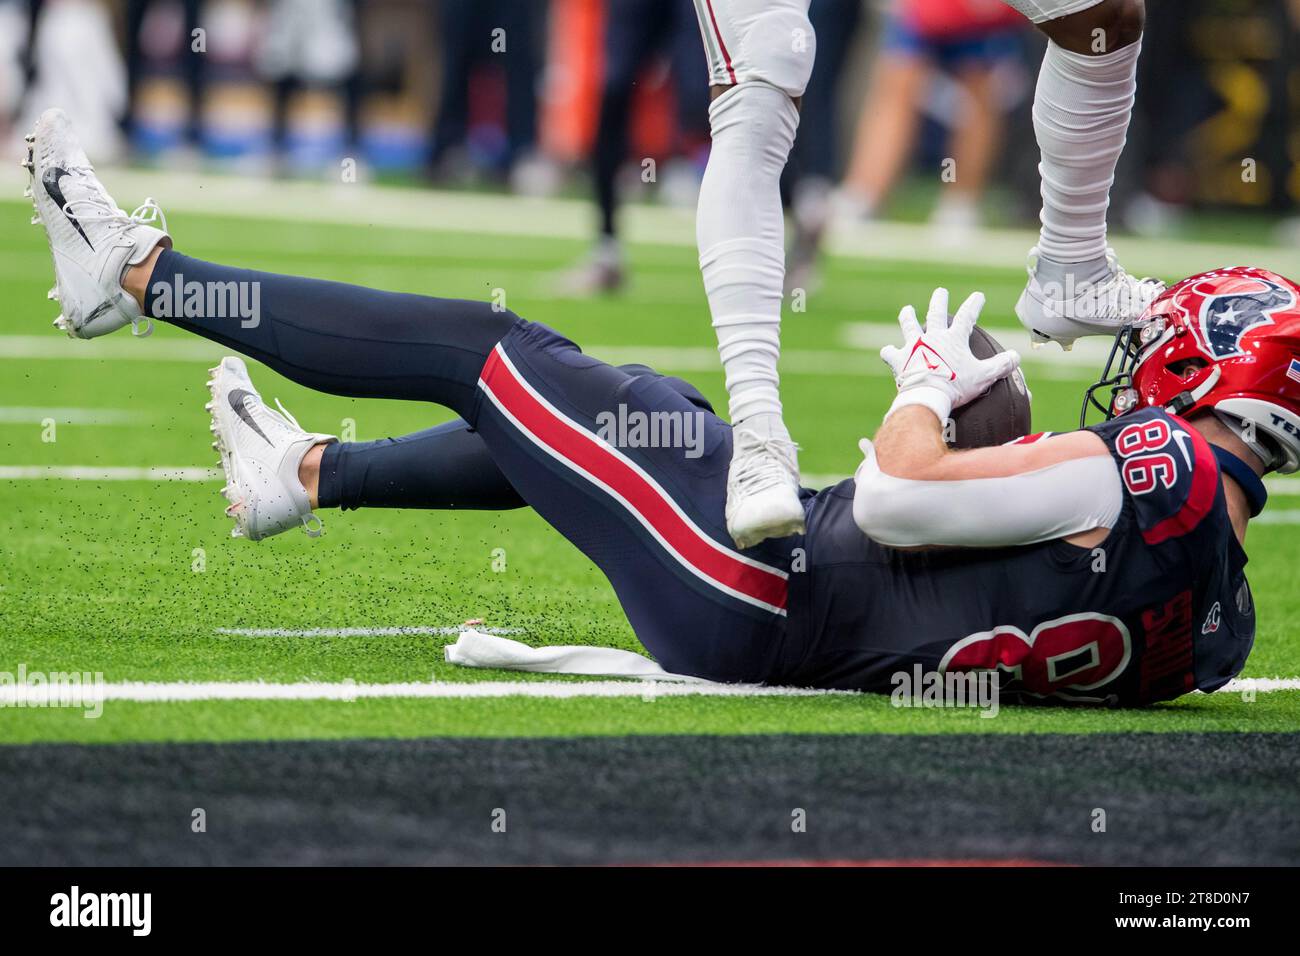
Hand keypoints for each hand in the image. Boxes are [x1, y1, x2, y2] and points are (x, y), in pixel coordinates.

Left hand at [880, 288, 1020, 423]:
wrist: (926, 395)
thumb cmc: (955, 386)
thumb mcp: (983, 376)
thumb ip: (1000, 366)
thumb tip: (1016, 357)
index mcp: (953, 339)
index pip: (966, 317)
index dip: (973, 305)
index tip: (978, 295)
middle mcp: (932, 337)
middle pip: (935, 314)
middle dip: (939, 301)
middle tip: (940, 292)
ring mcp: (913, 346)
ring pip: (909, 326)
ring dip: (908, 317)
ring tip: (907, 310)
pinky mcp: (899, 359)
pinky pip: (891, 353)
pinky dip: (889, 352)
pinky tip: (887, 350)